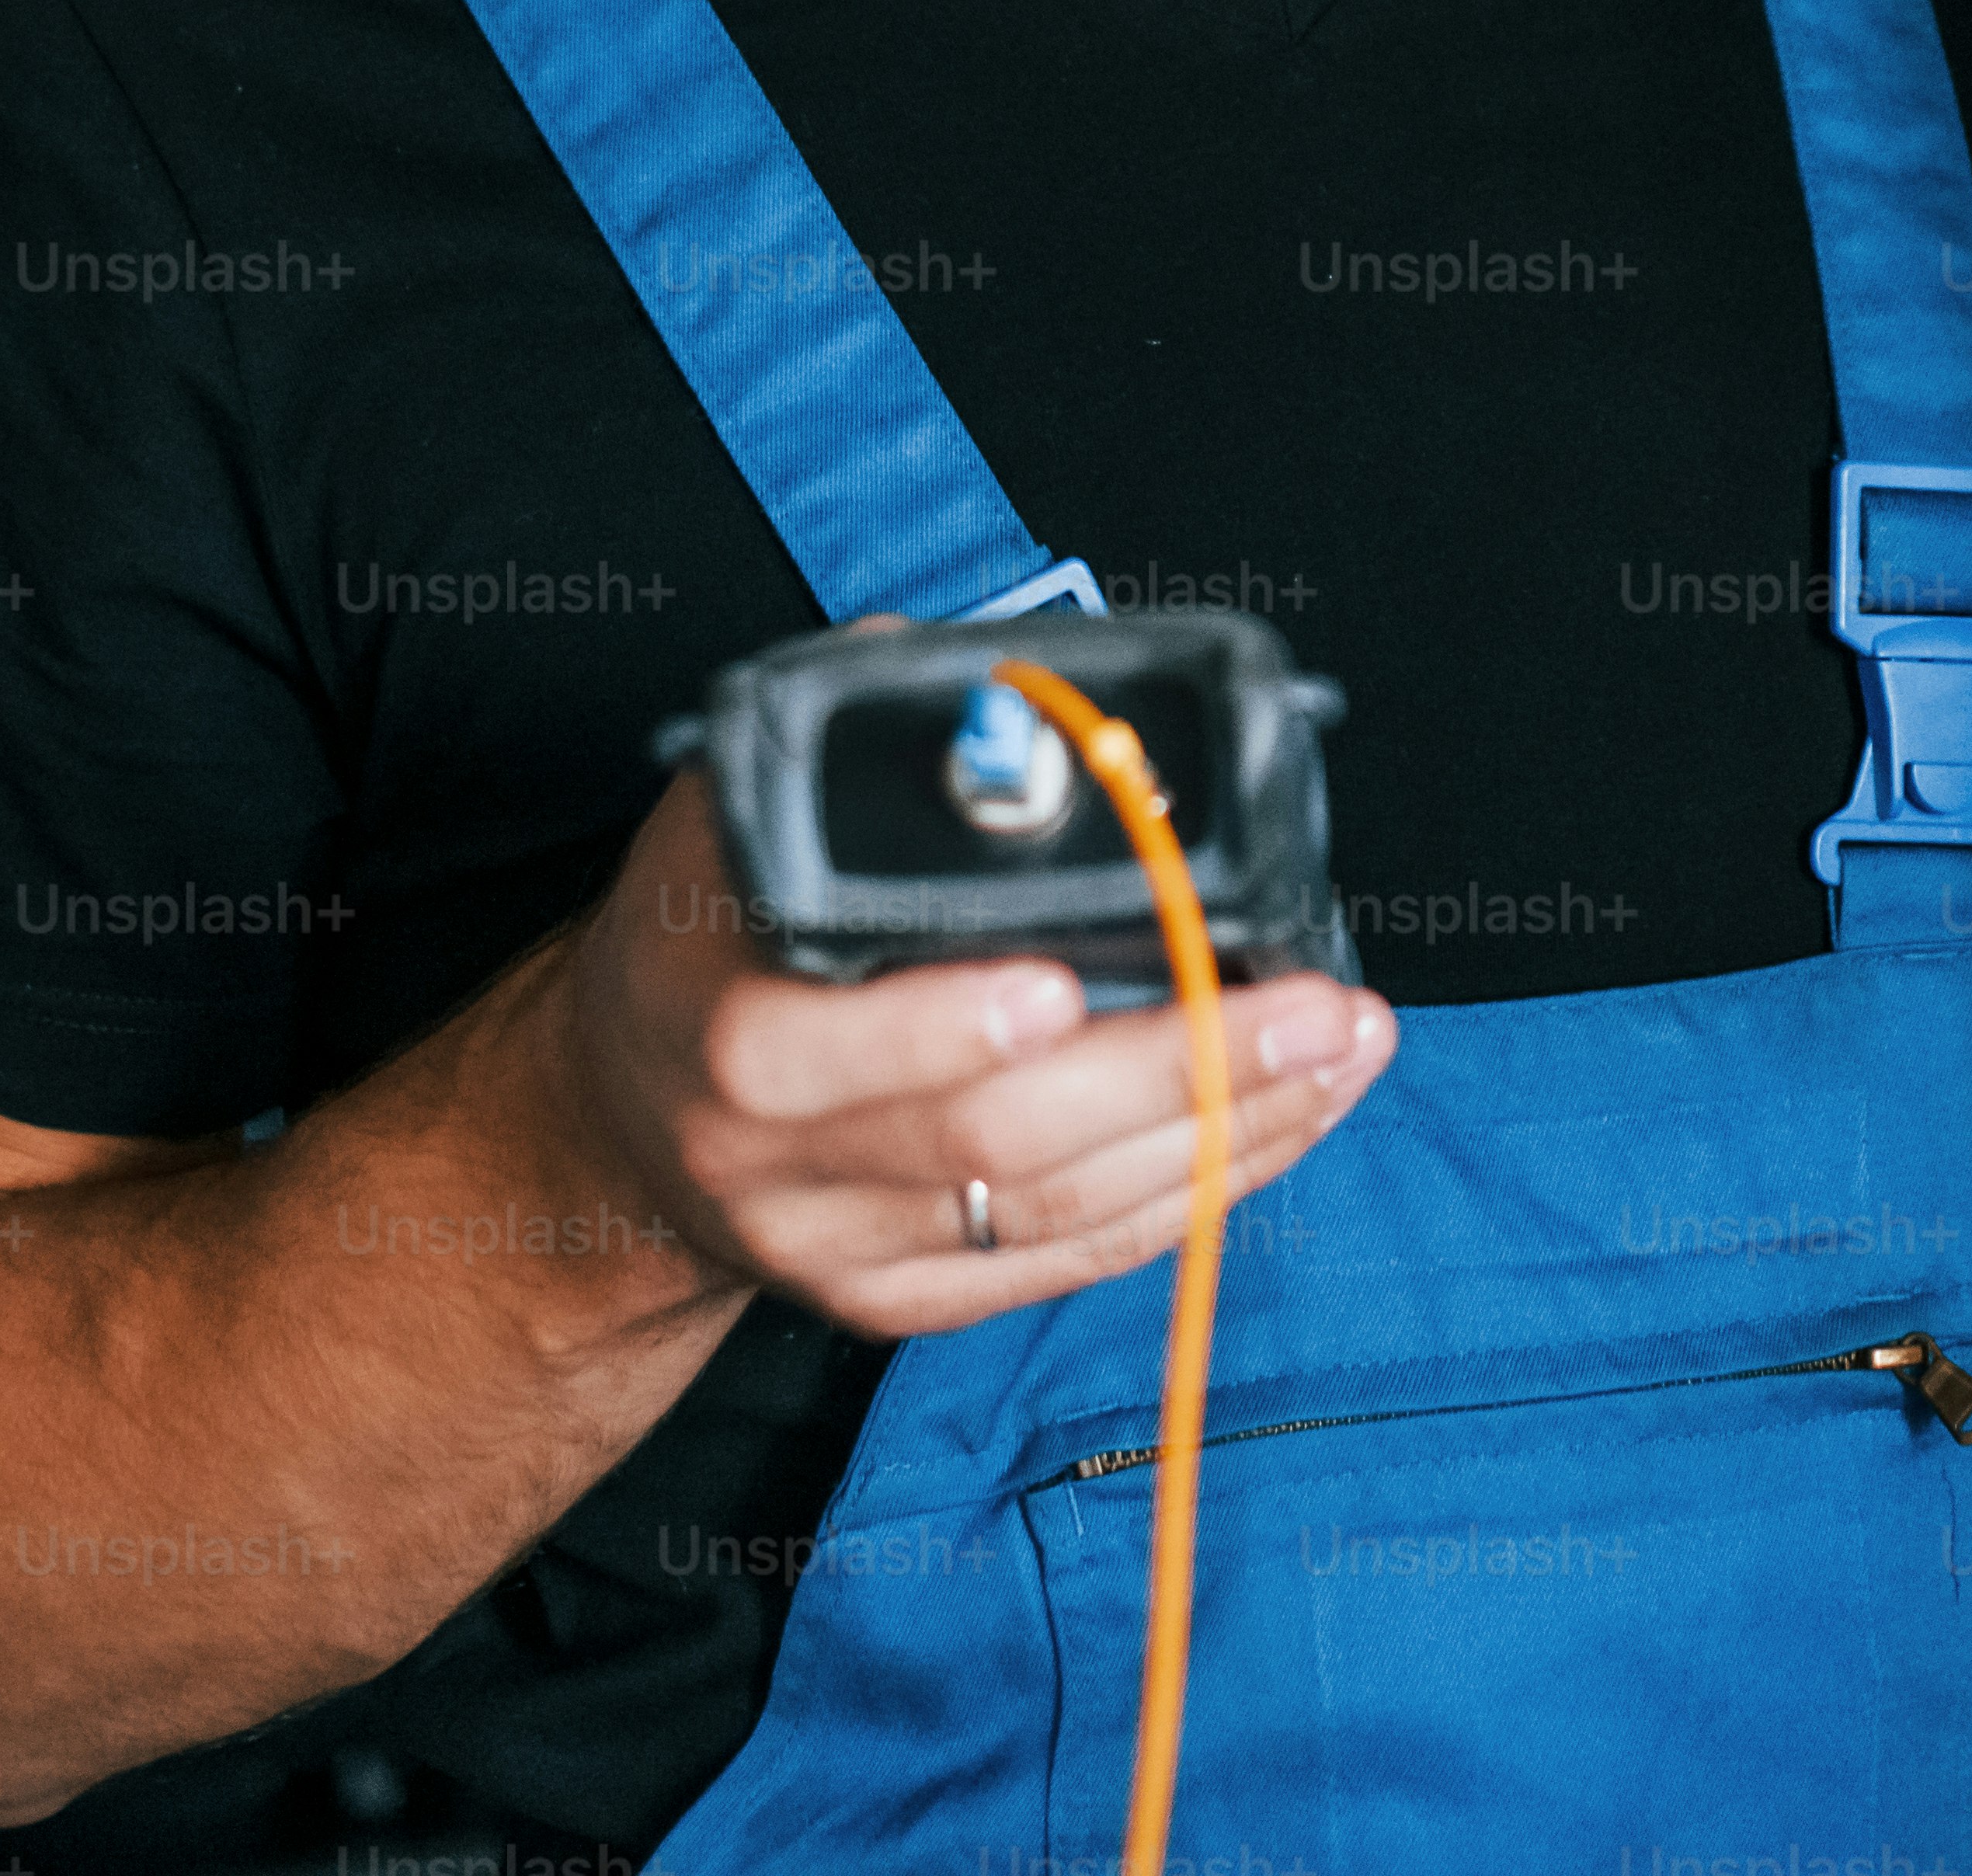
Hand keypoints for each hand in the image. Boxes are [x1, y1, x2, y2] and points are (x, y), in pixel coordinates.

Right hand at [550, 768, 1397, 1339]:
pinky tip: (1288, 1118)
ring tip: (1346, 1044)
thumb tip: (972, 672)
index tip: (1063, 984)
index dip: (939, 1028)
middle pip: (990, 1143)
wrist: (625, 1120)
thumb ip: (844, 750)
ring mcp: (847, 1250)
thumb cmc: (704, 937)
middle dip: (1176, 1070)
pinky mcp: (909, 1300)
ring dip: (1229, 1125)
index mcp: (717, 1033)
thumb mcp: (724, 821)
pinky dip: (1196, 1189)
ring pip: (1060, 1210)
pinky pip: (1074, 1255)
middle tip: (1315, 1004)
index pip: (814, 1054)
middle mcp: (775, 1167)